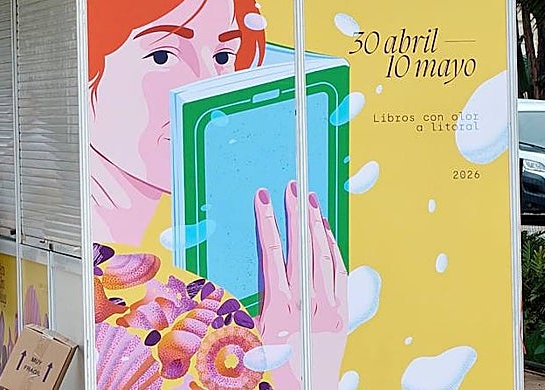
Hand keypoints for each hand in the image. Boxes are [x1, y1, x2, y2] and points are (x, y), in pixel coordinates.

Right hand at [253, 181, 347, 388]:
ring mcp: (330, 309)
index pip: (273, 253)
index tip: (263, 198)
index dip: (267, 222)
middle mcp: (309, 305)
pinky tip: (327, 237)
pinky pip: (340, 274)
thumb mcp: (246, 343)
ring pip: (326, 257)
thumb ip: (237, 312)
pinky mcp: (343, 316)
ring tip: (312, 202)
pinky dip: (334, 250)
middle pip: (303, 248)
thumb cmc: (273, 374)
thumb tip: (215, 289)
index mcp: (281, 310)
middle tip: (294, 188)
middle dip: (297, 214)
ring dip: (318, 226)